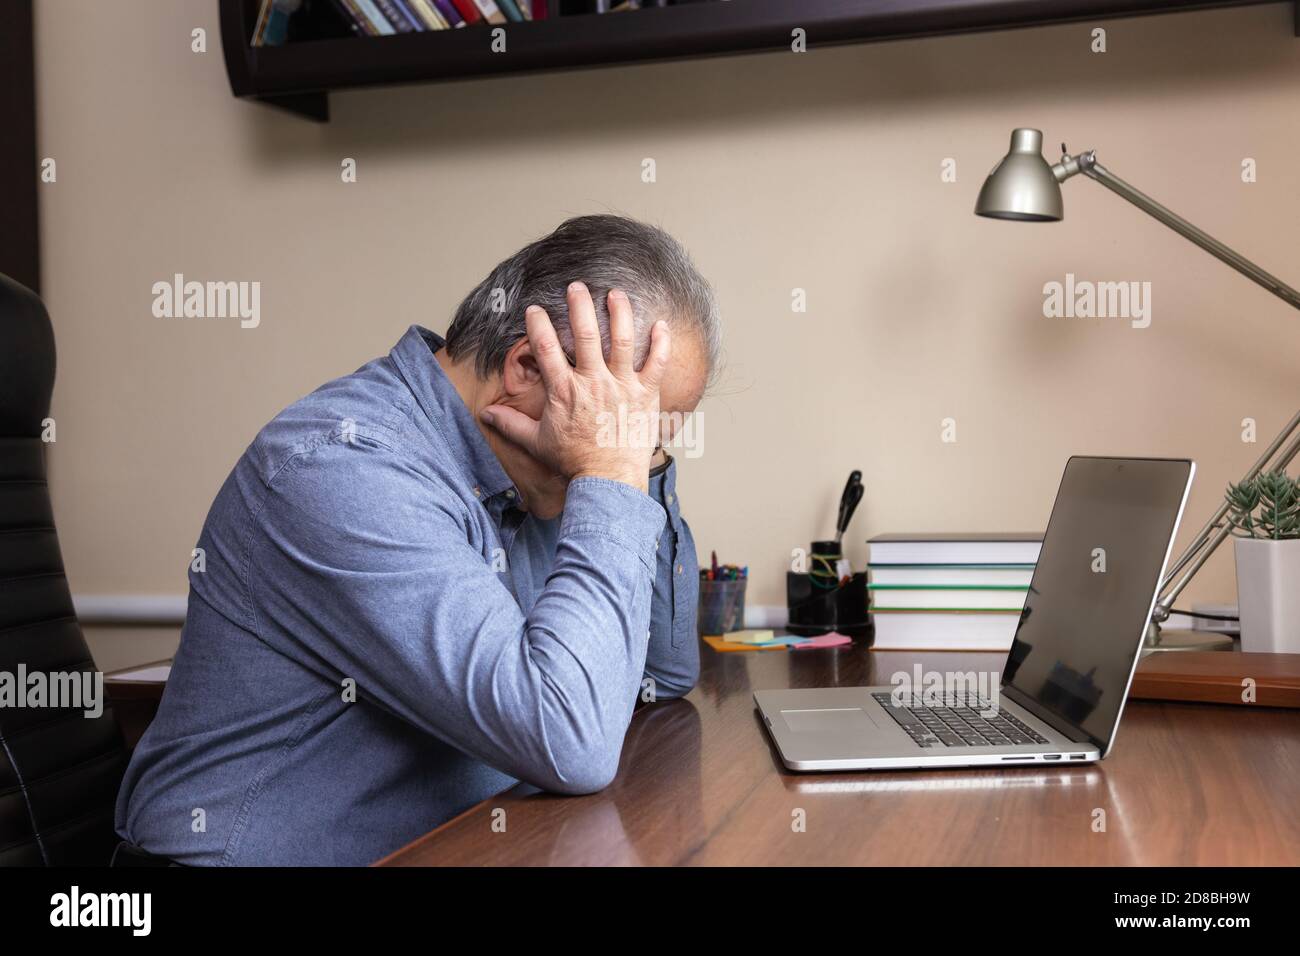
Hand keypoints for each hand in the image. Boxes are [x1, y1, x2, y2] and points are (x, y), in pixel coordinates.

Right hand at [480, 282, 669, 494]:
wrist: (608, 480)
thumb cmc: (574, 462)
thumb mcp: (537, 442)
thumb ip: (511, 424)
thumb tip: (487, 414)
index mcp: (564, 391)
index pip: (546, 348)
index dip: (538, 325)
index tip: (534, 309)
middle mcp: (593, 382)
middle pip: (585, 334)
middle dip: (580, 305)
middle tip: (577, 286)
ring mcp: (622, 386)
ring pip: (621, 340)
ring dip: (619, 313)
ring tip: (615, 293)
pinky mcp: (646, 395)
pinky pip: (656, 363)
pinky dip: (661, 342)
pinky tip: (661, 324)